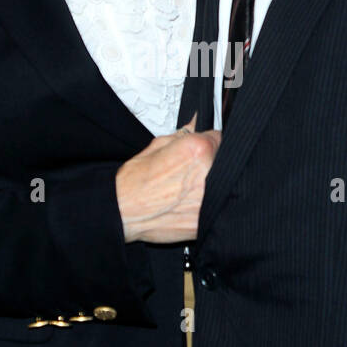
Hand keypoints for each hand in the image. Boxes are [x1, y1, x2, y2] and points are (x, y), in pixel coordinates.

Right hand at [115, 114, 220, 243]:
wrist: (122, 211)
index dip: (209, 143)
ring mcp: (209, 200)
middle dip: (210, 164)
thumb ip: (184, 134)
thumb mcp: (157, 146)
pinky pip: (215, 209)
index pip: (220, 138)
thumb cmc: (134, 182)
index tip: (203, 149)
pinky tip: (187, 205)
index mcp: (197, 151)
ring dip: (211, 187)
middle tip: (190, 172)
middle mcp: (207, 175)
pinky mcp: (205, 221)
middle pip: (224, 163)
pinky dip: (206, 207)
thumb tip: (196, 124)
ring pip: (223, 187)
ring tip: (187, 190)